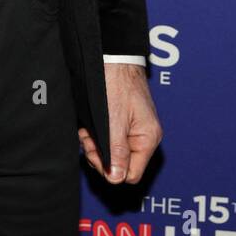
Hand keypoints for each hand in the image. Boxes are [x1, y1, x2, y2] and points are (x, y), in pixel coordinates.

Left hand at [79, 64, 162, 183]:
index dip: (110, 170)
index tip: (95, 154)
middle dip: (100, 156)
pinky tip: (89, 127)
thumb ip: (116, 151)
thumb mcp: (113, 121)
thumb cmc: (115, 83)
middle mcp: (144, 136)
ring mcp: (134, 129)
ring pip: (112, 152)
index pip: (131, 174)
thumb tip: (116, 179)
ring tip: (87, 131)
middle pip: (121, 165)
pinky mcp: (124, 121)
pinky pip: (110, 139)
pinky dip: (97, 136)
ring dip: (96, 145)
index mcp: (148, 139)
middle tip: (88, 141)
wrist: (113, 56)